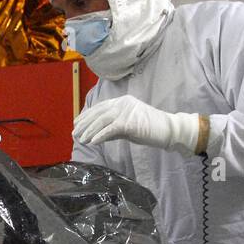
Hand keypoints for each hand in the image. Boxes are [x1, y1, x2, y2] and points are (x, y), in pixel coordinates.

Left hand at [73, 95, 203, 155]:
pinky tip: (92, 142)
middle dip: (84, 124)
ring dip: (89, 131)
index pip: (99, 107)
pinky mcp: (130, 122)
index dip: (86, 116)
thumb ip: (114, 127)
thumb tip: (97, 134)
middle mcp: (122, 103)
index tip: (76, 124)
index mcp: (122, 101)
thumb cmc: (150, 129)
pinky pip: (110, 129)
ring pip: (101, 120)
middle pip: (98, 113)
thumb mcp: (128, 126)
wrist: (169, 129)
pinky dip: (100, 136)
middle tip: (74, 134)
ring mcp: (126, 111)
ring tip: (81, 140)